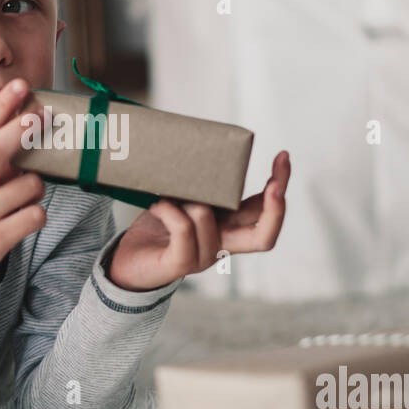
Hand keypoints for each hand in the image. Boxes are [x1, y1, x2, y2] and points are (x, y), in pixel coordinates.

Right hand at [0, 78, 47, 318]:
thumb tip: (22, 142)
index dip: (1, 106)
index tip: (20, 85)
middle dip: (22, 129)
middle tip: (43, 114)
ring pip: (30, 186)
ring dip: (36, 189)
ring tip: (21, 201)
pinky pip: (35, 216)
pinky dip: (37, 216)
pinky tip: (23, 222)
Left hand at [107, 150, 290, 290]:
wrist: (126, 262)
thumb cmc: (156, 226)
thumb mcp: (183, 198)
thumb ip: (198, 183)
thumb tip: (203, 144)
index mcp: (227, 228)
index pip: (265, 212)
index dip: (279, 186)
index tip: (283, 156)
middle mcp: (221, 244)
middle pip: (265, 234)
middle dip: (276, 203)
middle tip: (275, 179)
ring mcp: (203, 257)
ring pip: (206, 216)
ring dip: (186, 198)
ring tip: (166, 194)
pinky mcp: (180, 264)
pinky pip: (183, 228)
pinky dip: (168, 210)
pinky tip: (157, 205)